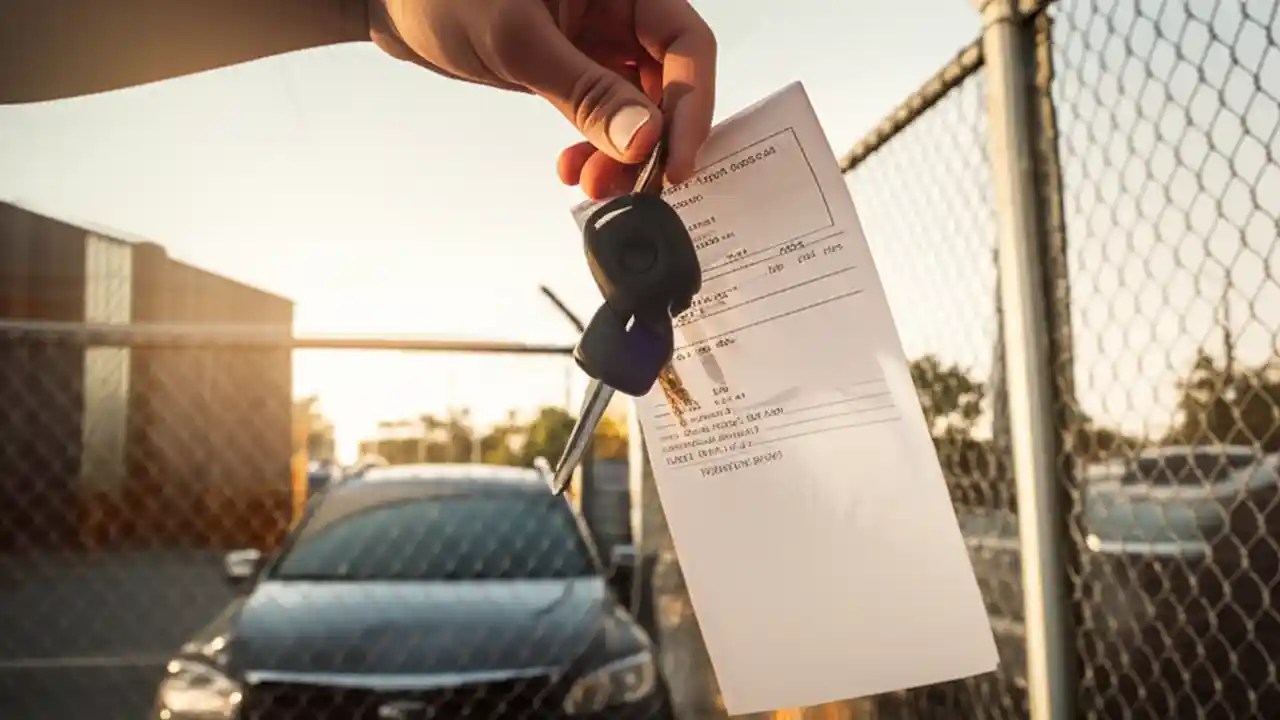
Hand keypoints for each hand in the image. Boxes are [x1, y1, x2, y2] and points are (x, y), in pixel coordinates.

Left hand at [368, 0, 716, 198]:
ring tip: (593, 186)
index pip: (686, 44)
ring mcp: (597, 36)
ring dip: (622, 152)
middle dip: (650, 140)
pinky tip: (573, 167)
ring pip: (637, 104)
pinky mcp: (573, 62)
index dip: (690, 106)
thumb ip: (586, 93)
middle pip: (667, 80)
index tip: (675, 162)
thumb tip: (645, 141)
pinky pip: (603, 110)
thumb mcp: (519, 41)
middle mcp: (619, 6)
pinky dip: (594, 144)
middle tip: (628, 186)